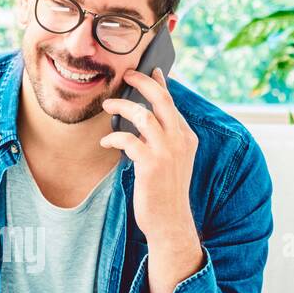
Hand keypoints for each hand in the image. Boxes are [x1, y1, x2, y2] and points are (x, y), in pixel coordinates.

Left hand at [99, 67, 199, 249]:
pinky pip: (128, 140)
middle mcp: (180, 140)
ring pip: (142, 115)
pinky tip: (106, 141)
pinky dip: (113, 138)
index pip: (172, 102)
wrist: (170, 221)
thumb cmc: (166, 191)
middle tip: (126, 76)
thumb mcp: (172, 160)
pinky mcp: (151, 165)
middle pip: (161, 99)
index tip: (149, 71)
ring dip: (121, 107)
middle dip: (142, 82)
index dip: (159, 84)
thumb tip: (145, 117)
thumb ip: (164, 138)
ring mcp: (166, 152)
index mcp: (187, 137)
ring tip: (107, 106)